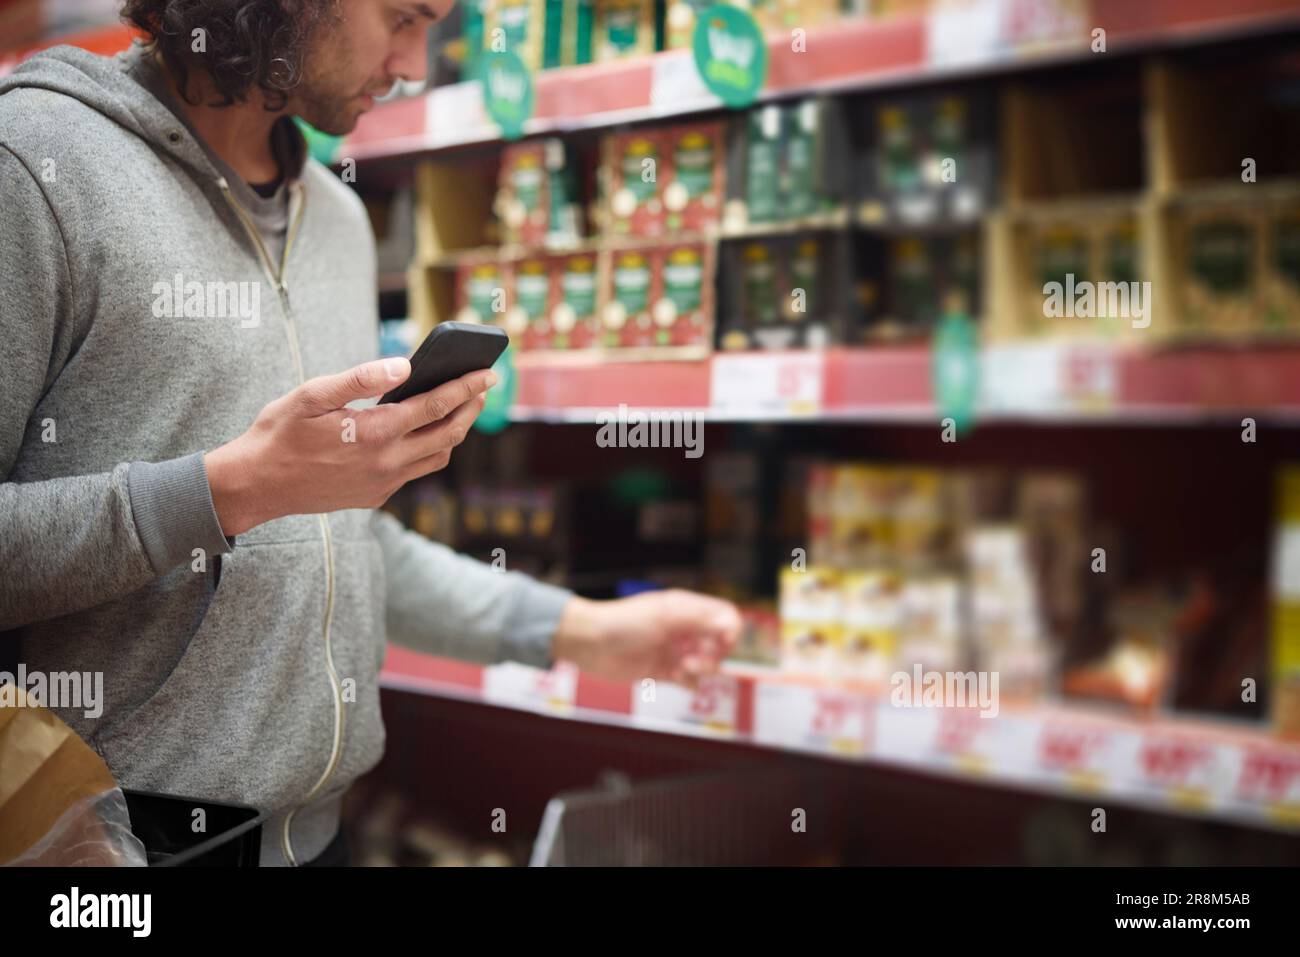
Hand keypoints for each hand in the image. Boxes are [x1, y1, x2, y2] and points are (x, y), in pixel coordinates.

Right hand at [205, 357, 493, 534]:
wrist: (256, 485)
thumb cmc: (280, 433)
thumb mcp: (312, 395)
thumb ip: (360, 379)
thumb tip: (404, 365)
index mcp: (375, 432)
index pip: (436, 405)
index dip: (466, 387)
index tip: (488, 373)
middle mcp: (387, 462)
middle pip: (448, 434)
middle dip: (470, 408)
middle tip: (482, 387)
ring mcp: (383, 483)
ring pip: (437, 457)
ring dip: (453, 432)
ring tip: (458, 408)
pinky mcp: (375, 496)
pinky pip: (414, 472)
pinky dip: (427, 450)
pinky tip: (421, 433)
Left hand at [553, 589, 742, 689]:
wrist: (591, 643)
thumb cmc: (625, 622)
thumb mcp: (666, 616)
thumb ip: (701, 619)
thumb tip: (732, 624)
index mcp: (687, 608)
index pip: (725, 616)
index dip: (730, 631)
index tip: (723, 645)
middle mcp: (685, 629)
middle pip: (720, 644)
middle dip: (715, 655)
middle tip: (696, 660)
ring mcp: (675, 650)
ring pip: (708, 664)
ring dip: (702, 670)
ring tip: (681, 669)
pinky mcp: (665, 671)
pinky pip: (691, 681)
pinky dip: (690, 683)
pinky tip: (676, 678)